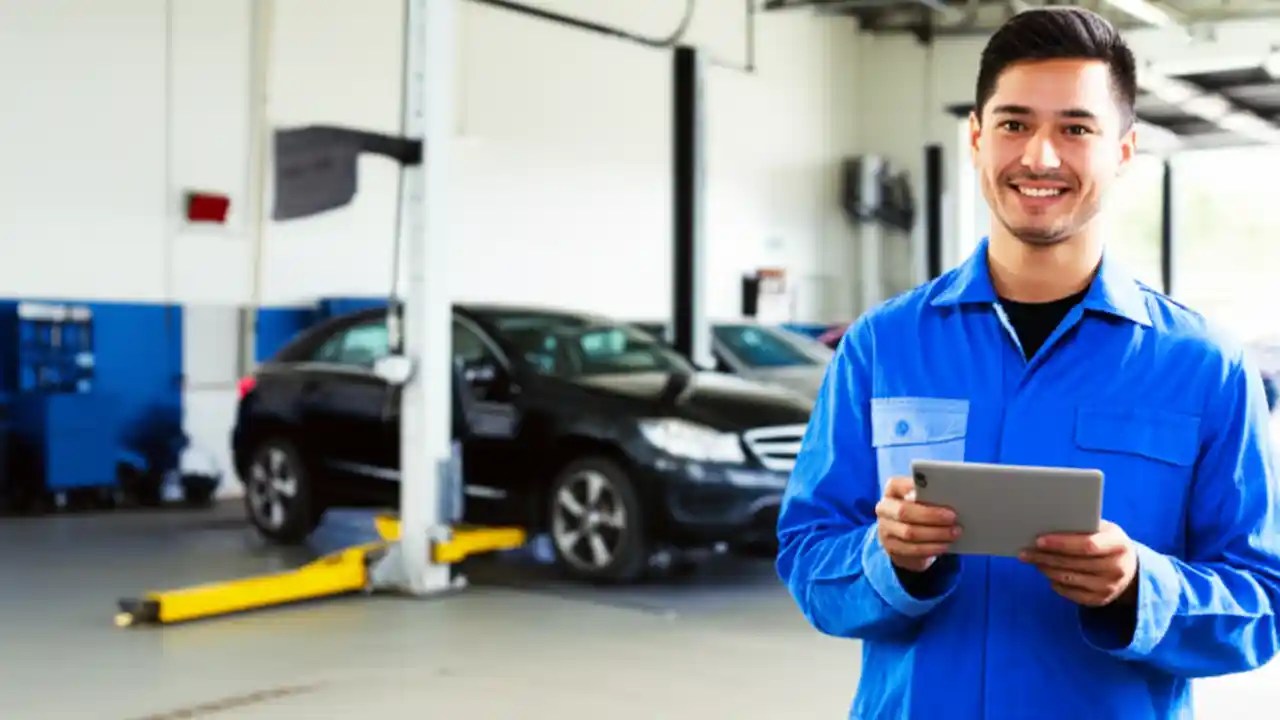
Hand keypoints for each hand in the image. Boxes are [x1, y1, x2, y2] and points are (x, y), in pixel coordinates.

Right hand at [876, 475, 960, 572]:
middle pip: (903, 511)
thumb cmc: (921, 511)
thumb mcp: (923, 499)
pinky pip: (912, 549)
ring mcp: (885, 529)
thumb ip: (931, 495)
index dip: (914, 488)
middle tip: (953, 517)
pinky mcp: (891, 547)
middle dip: (930, 515)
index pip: (899, 485)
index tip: (935, 492)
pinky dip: (932, 548)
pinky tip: (945, 545)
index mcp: (892, 489)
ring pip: (909, 533)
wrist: (907, 537)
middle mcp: (884, 508)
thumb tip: (950, 497)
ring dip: (935, 534)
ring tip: (954, 533)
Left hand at [1019, 520, 1137, 607]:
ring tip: (1032, 560)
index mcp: (1118, 544)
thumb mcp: (1103, 528)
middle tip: (1025, 552)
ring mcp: (1109, 587)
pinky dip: (1056, 584)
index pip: (1087, 545)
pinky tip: (1046, 573)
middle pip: (1074, 563)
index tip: (1039, 540)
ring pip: (1069, 579)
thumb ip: (1082, 526)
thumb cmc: (1107, 541)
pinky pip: (1072, 594)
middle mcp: (1117, 568)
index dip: (1061, 543)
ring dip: (1046, 569)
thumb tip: (1047, 524)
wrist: (1129, 567)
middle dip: (1046, 557)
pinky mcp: (1101, 600)